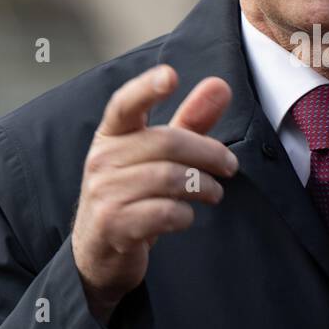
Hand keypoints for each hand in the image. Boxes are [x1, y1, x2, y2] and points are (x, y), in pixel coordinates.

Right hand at [72, 64, 237, 322]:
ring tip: (214, 193)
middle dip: (209, 153)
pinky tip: (186, 217)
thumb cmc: (133, 195)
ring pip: (170, 178)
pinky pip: (164, 212)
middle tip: (230, 166)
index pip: (125, 104)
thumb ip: (190, 120)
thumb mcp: (158, 157)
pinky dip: (185, 215)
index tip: (170, 75)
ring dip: (204, 187)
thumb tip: (220, 85)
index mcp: (111, 136)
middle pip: (167, 143)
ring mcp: (104, 193)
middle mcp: (101, 160)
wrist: (99, 254)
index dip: (147, 88)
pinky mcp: (113, 225)